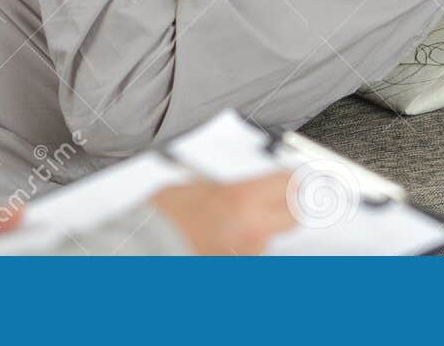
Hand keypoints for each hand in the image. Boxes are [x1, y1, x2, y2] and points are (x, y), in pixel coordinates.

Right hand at [149, 172, 295, 254]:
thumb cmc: (165, 218)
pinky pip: (252, 250)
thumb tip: (250, 186)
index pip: (289, 185)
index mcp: (243, 200)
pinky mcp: (240, 267)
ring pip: (271, 235)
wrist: (149, 248)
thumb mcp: (199, 185)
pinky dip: (244, 242)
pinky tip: (226, 234)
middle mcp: (253, 230)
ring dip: (262, 225)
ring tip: (236, 218)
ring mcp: (249, 253)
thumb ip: (229, 187)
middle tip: (283, 195)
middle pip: (294, 215)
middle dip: (290, 204)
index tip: (292, 176)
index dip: (292, 179)